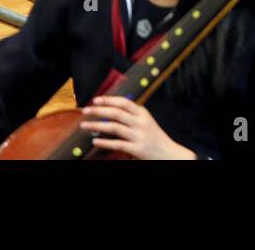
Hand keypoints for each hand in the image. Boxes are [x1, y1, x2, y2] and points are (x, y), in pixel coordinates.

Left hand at [80, 96, 197, 158]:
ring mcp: (139, 136)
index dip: (109, 100)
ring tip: (84, 125)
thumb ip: (132, 117)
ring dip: (97, 125)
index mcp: (143, 113)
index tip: (96, 100)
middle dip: (99, 110)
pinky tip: (95, 141)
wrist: (170, 154)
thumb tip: (111, 112)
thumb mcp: (146, 122)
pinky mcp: (137, 149)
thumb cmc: (155, 138)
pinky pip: (118, 144)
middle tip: (85, 110)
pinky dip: (105, 142)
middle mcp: (141, 122)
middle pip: (116, 113)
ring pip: (114, 127)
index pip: (124, 102)